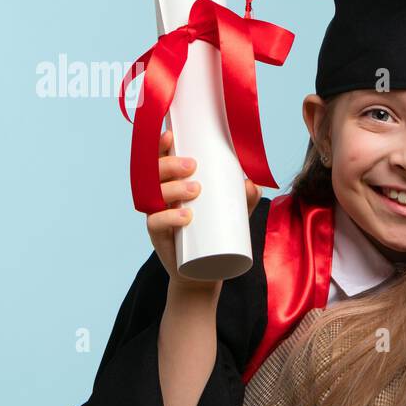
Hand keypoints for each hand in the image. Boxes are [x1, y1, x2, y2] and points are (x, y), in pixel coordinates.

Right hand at [146, 128, 260, 287]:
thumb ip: (246, 196)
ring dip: (172, 188)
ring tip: (195, 189)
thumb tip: (252, 182)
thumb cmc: (217, 232)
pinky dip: (169, 218)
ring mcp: (157, 216)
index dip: (159, 145)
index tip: (171, 135)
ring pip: (153, 196)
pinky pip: (155, 224)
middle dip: (170, 165)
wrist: (207, 270)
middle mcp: (159, 197)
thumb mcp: (235, 211)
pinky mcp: (159, 238)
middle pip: (153, 173)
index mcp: (172, 183)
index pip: (160, 159)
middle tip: (192, 166)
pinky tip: (185, 216)